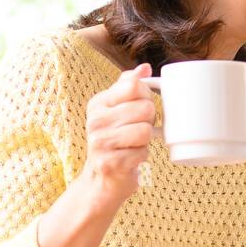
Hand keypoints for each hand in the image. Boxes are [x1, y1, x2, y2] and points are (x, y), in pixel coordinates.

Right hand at [79, 62, 156, 210]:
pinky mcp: (110, 163)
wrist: (102, 178)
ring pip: (146, 131)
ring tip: (133, 144)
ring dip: (146, 140)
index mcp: (99, 103)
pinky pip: (143, 152)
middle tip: (137, 130)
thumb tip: (145, 67)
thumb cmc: (116, 139)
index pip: (134, 85)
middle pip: (145, 108)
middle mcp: (96, 120)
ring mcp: (100, 142)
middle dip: (149, 120)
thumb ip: (129, 86)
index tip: (139, 108)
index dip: (146, 96)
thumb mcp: (118, 109)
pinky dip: (141, 157)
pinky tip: (129, 158)